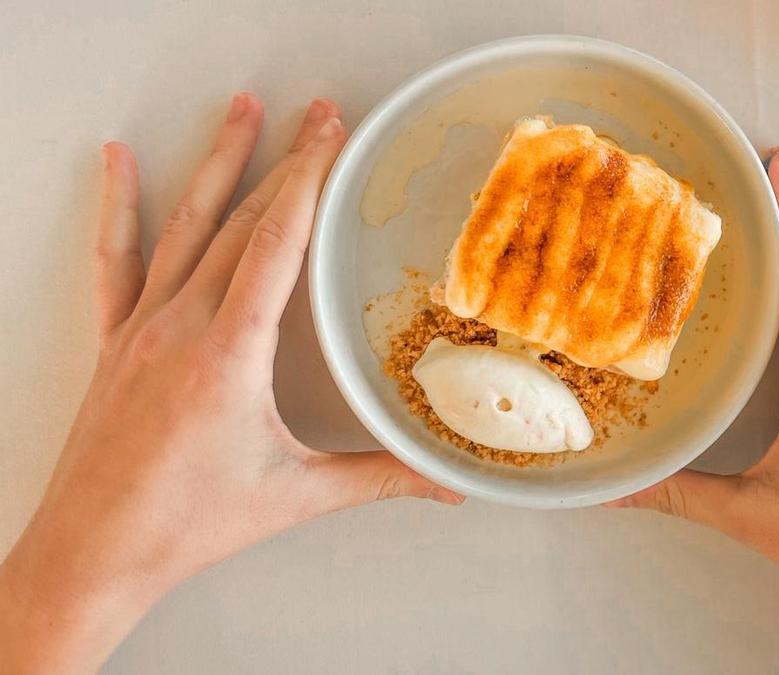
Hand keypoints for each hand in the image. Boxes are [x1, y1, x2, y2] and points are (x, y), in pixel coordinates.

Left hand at [0, 93, 460, 673]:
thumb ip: (379, 478)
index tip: (333, 138)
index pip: (277, 243)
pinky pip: (117, 259)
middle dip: (285, 161)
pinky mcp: (116, 341)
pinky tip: (116, 162)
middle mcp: (181, 324)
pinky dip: (118, 205)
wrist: (93, 551)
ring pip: (184, 225)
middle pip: (242, 221)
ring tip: (241, 111)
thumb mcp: (296, 495)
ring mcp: (142, 327)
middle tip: (318, 115)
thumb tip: (448, 480)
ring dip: (217, 163)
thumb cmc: (187, 524)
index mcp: (229, 352)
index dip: (309, 181)